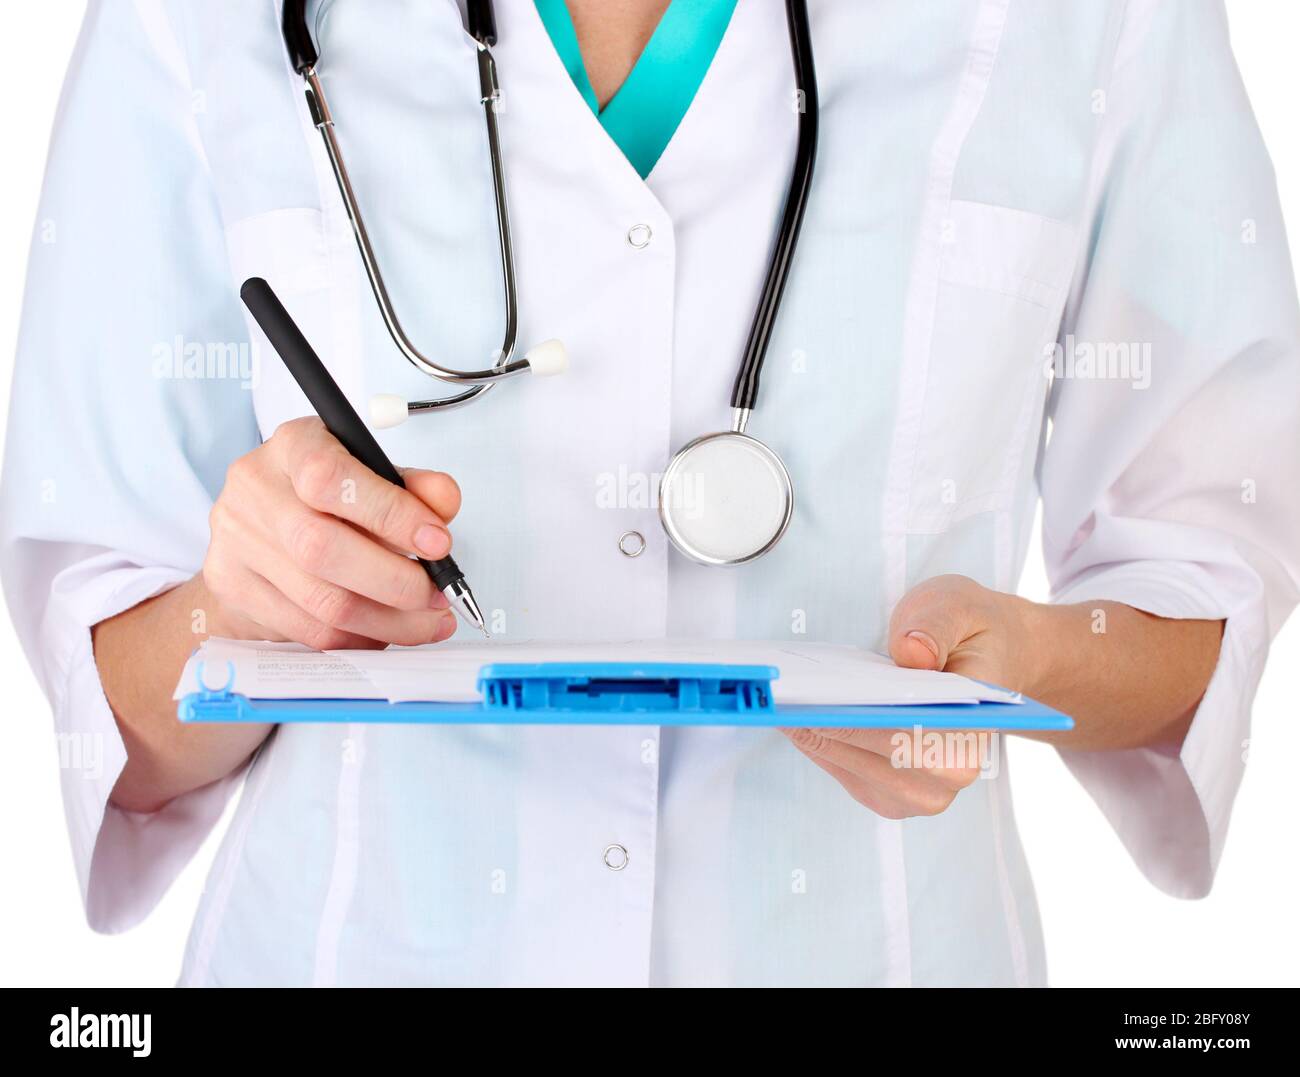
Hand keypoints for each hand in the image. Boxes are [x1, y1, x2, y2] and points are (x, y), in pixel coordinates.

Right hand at [202, 416, 461, 649]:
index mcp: (293, 447)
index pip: (331, 478)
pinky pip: (310, 630)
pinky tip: (388, 630)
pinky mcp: (235, 589)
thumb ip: (412, 485)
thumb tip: (443, 502)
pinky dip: (361, 637)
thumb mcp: (369, 472)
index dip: (391, 514)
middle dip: (396, 581)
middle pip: (321, 549)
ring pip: (321, 601)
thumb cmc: (322, 494)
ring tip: (427, 620)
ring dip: (389, 620)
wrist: (255, 524)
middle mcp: (256, 491)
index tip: (438, 542)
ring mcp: (238, 542)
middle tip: (438, 594)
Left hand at [782, 575, 1035, 817]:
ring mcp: (919, 792)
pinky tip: (796, 710)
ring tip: (780, 697)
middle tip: (778, 693)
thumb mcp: (958, 605)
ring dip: (811, 733)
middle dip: (820, 723)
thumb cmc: (972, 632)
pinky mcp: (889, 793)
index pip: (905, 733)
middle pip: (867, 755)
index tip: (807, 697)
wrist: (992, 657)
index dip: (852, 717)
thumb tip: (911, 654)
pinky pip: (840, 770)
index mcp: (974, 729)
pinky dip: (816, 740)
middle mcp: (951, 774)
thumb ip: (935, 625)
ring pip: (846, 766)